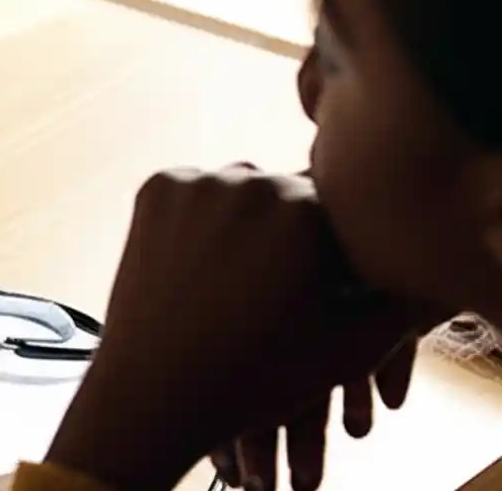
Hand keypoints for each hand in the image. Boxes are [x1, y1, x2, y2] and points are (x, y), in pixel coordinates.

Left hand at [42, 164, 440, 489]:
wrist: (157, 391)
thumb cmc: (258, 379)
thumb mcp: (348, 353)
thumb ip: (397, 307)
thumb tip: (415, 273)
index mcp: (313, 214)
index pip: (335, 213)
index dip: (326, 252)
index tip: (309, 288)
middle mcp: (258, 183)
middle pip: (284, 193)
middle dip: (283, 231)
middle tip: (264, 285)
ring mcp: (201, 181)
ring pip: (236, 187)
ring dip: (238, 217)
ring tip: (229, 276)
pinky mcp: (157, 186)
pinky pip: (190, 188)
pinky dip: (193, 214)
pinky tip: (193, 259)